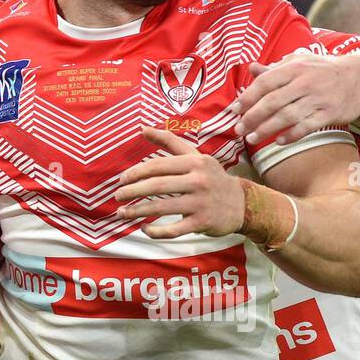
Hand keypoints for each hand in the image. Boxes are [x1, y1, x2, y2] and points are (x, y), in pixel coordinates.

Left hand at [114, 127, 244, 238]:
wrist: (242, 203)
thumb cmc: (211, 177)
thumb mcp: (195, 156)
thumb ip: (169, 141)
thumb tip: (142, 128)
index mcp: (194, 162)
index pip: (158, 165)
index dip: (136, 173)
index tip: (122, 180)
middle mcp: (199, 181)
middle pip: (157, 186)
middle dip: (132, 191)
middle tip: (117, 196)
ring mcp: (201, 203)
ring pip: (162, 208)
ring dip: (137, 211)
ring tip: (122, 213)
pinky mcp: (202, 222)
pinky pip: (174, 229)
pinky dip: (156, 231)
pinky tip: (144, 228)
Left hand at [234, 51, 359, 145]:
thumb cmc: (322, 70)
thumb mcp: (299, 63)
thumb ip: (275, 69)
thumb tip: (251, 68)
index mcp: (294, 68)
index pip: (265, 83)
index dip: (247, 98)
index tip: (234, 111)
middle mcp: (305, 83)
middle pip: (273, 102)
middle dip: (252, 117)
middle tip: (239, 129)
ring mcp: (318, 99)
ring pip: (287, 117)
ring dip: (267, 129)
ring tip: (252, 138)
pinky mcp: (330, 114)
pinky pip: (307, 127)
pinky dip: (292, 135)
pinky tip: (279, 142)